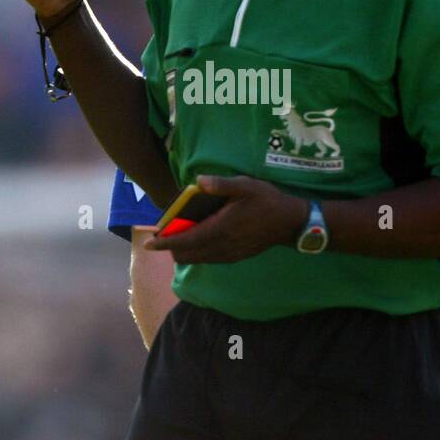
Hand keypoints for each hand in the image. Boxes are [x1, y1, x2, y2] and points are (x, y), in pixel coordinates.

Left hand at [145, 175, 309, 264]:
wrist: (290, 223)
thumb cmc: (267, 201)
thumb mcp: (245, 186)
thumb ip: (221, 184)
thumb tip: (198, 180)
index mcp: (219, 229)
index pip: (185, 240)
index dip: (165, 243)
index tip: (149, 243)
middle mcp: (221, 246)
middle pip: (187, 254)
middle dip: (173, 247)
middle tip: (165, 235)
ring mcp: (228, 254)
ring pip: (198, 259)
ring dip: (185, 251)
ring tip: (179, 238)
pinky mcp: (235, 257)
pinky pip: (209, 260)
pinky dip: (198, 254)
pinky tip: (199, 242)